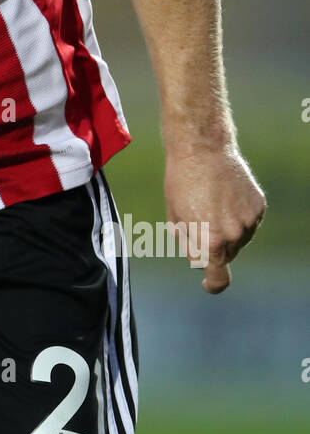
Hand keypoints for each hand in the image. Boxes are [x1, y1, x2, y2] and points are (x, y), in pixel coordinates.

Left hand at [163, 145, 265, 293]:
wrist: (201, 149)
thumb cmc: (181, 183)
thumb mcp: (175, 219)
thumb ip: (188, 246)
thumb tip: (199, 263)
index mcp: (210, 241)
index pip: (218, 277)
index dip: (212, 284)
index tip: (208, 283)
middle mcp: (234, 235)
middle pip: (226, 256)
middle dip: (213, 247)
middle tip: (200, 220)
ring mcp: (249, 221)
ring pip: (239, 239)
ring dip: (227, 231)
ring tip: (212, 203)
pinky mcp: (258, 207)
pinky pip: (249, 222)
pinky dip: (239, 216)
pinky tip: (225, 196)